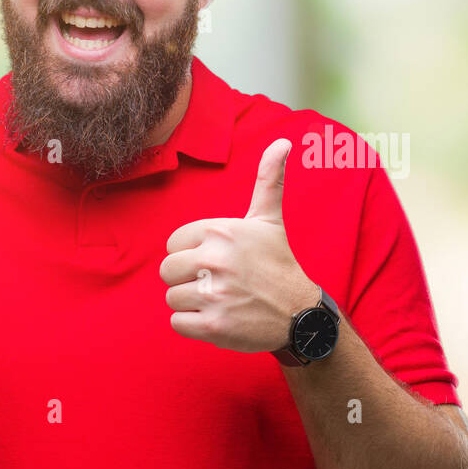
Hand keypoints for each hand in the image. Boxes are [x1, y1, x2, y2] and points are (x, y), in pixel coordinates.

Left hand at [160, 138, 318, 352]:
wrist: (299, 314)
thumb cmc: (278, 263)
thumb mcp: (270, 220)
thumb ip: (268, 180)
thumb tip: (282, 142)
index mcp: (222, 231)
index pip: (174, 244)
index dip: (192, 254)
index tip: (217, 261)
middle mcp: (216, 260)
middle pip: (168, 270)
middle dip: (188, 279)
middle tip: (218, 283)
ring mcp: (214, 295)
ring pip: (173, 297)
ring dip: (193, 302)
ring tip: (222, 300)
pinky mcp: (213, 326)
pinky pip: (178, 322)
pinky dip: (194, 324)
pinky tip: (219, 318)